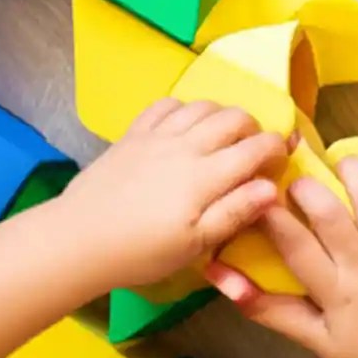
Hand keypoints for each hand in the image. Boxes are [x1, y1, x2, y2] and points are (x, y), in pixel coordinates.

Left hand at [56, 98, 286, 289]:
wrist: (76, 240)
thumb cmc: (141, 252)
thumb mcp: (194, 245)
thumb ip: (235, 213)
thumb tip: (272, 188)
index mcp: (206, 176)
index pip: (256, 148)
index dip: (277, 149)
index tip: (281, 161)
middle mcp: (186, 146)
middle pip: (234, 117)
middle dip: (253, 129)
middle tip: (253, 151)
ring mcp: (157, 135)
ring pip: (203, 105)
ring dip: (222, 115)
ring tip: (222, 137)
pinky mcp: (133, 134)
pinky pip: (167, 105)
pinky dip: (185, 109)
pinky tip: (185, 126)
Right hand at [205, 158, 357, 357]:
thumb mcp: (312, 339)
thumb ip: (268, 309)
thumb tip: (221, 280)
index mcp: (333, 293)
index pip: (295, 247)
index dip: (273, 216)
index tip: (257, 192)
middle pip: (332, 219)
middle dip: (310, 189)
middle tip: (297, 176)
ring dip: (357, 177)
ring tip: (342, 159)